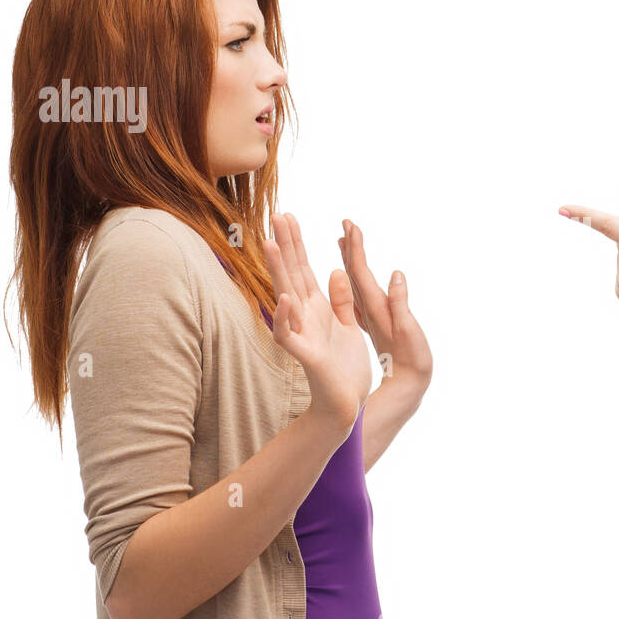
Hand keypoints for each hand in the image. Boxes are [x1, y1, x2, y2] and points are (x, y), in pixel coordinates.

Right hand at [263, 212, 371, 423]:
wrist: (345, 403)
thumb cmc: (344, 368)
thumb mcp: (348, 326)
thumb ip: (341, 301)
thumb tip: (337, 271)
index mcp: (317, 309)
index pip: (304, 269)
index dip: (297, 243)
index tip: (288, 216)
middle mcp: (305, 317)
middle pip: (293, 275)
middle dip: (285, 246)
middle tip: (275, 214)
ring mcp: (302, 334)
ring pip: (285, 297)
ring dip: (279, 272)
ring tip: (270, 244)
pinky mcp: (306, 355)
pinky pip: (290, 335)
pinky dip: (286, 318)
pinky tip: (286, 299)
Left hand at [337, 219, 432, 395]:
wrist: (406, 385)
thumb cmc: (409, 359)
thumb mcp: (405, 329)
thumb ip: (398, 303)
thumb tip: (395, 275)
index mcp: (374, 306)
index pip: (359, 270)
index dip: (354, 247)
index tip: (348, 224)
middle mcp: (370, 308)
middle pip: (354, 272)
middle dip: (350, 246)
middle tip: (346, 223)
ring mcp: (372, 315)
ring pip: (357, 282)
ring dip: (352, 259)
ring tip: (346, 240)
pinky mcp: (378, 322)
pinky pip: (364, 295)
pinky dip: (361, 280)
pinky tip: (357, 275)